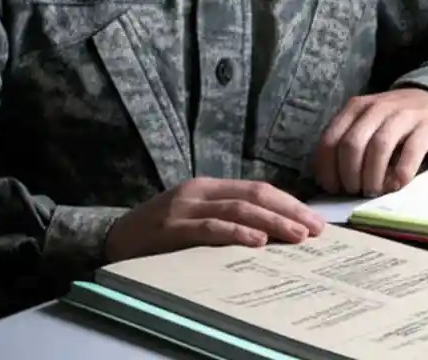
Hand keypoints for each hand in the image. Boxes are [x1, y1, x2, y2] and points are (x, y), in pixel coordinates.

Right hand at [103, 178, 326, 262]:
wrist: (110, 238)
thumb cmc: (158, 233)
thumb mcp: (194, 216)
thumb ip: (226, 217)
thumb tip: (272, 232)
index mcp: (209, 186)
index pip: (258, 189)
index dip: (289, 203)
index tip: (315, 220)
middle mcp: (199, 192)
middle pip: (255, 195)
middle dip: (290, 212)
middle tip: (317, 229)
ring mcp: (184, 209)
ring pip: (239, 209)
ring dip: (272, 223)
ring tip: (297, 236)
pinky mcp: (172, 230)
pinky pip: (210, 229)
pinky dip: (237, 233)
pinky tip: (257, 241)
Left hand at [313, 88, 427, 197]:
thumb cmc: (396, 123)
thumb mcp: (368, 124)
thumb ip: (350, 143)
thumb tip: (331, 180)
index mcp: (356, 107)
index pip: (330, 139)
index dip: (328, 169)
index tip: (334, 189)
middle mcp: (377, 107)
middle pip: (352, 144)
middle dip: (349, 174)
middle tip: (355, 192)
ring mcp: (404, 115)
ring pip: (379, 146)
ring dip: (372, 175)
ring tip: (373, 192)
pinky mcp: (427, 127)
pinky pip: (412, 150)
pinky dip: (401, 172)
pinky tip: (397, 185)